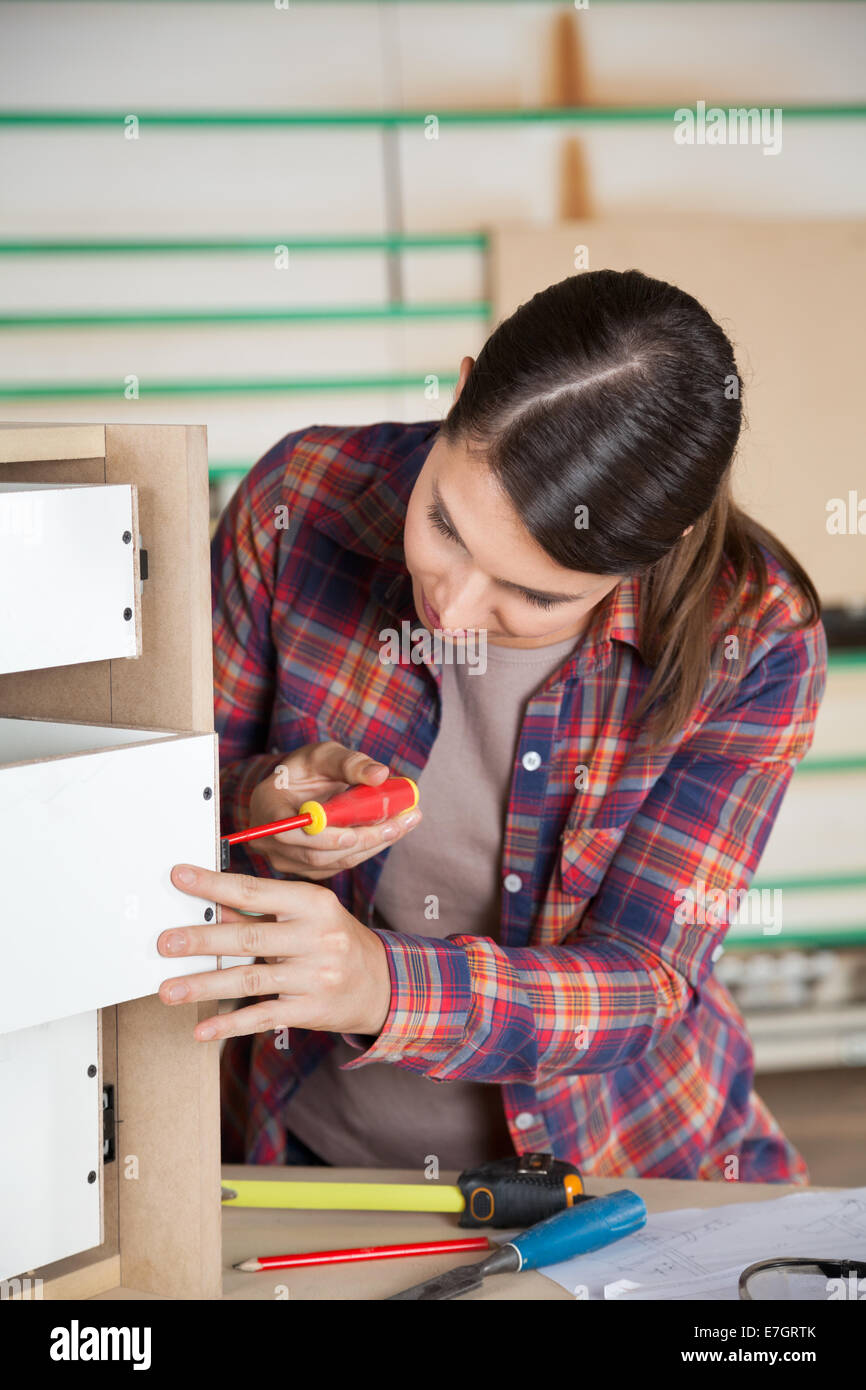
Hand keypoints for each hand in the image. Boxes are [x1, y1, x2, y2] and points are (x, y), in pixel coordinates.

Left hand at [158, 863, 391, 1039]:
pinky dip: (229, 1024)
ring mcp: (315, 976)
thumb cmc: (336, 941)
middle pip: (248, 938)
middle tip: (166, 942)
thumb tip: (212, 908)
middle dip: (202, 941)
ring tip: (169, 989)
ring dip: (204, 985)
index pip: (254, 891)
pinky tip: (202, 1029)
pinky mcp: (310, 1010)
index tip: (180, 877)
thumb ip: (261, 914)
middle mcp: (317, 937)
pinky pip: (263, 1016)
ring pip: (249, 979)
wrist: (383, 983)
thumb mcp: (307, 917)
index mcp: (313, 903)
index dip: (213, 885)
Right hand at [246, 740, 421, 879]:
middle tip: (401, 821)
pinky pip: (341, 864)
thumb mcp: (324, 755)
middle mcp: (270, 840)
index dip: (321, 837)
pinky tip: (393, 830)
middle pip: (317, 852)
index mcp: (267, 808)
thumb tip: (380, 774)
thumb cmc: (308, 768)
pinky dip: (369, 848)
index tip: (353, 834)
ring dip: (374, 844)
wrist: (300, 788)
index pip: (288, 832)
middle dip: (363, 839)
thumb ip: (349, 762)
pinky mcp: (309, 868)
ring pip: (334, 862)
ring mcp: (288, 859)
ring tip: (407, 820)